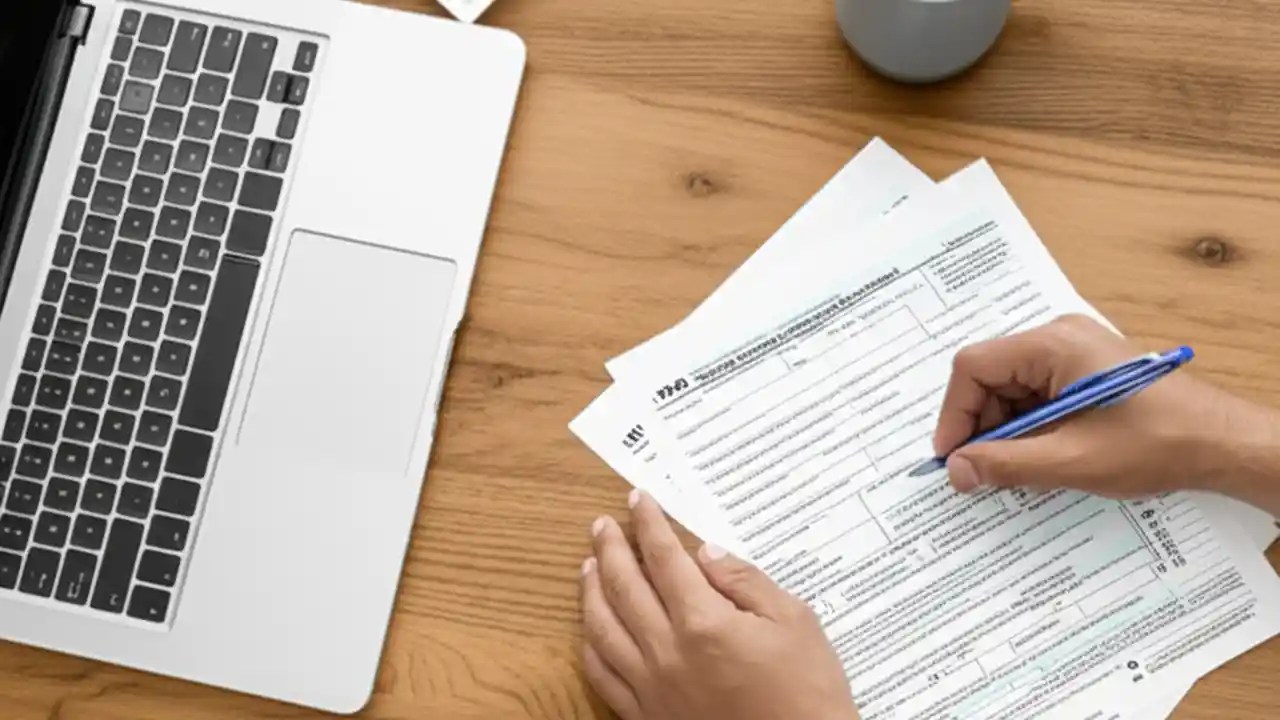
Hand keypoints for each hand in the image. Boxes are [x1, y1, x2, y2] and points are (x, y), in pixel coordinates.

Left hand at [580, 491, 858, 719]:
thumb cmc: (807, 692)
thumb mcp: (794, 621)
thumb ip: (744, 581)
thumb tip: (705, 551)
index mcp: (704, 622)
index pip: (664, 558)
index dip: (649, 523)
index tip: (638, 499)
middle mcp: (668, 652)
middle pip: (624, 587)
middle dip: (611, 548)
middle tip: (602, 524)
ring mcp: (652, 687)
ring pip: (603, 628)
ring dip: (592, 590)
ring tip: (588, 565)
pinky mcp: (647, 717)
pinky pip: (603, 675)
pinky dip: (591, 644)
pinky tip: (592, 628)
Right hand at [933, 314, 1279, 502]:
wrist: (1223, 443)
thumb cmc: (1157, 444)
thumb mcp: (1072, 461)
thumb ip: (1006, 464)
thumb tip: (956, 470)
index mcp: (1053, 345)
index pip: (974, 367)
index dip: (954, 414)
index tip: (952, 458)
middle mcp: (1059, 338)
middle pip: (990, 376)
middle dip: (981, 425)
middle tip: (981, 471)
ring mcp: (1074, 353)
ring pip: (1012, 389)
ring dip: (1006, 430)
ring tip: (1017, 469)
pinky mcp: (1085, 372)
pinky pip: (1037, 395)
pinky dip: (1029, 428)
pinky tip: (1040, 458)